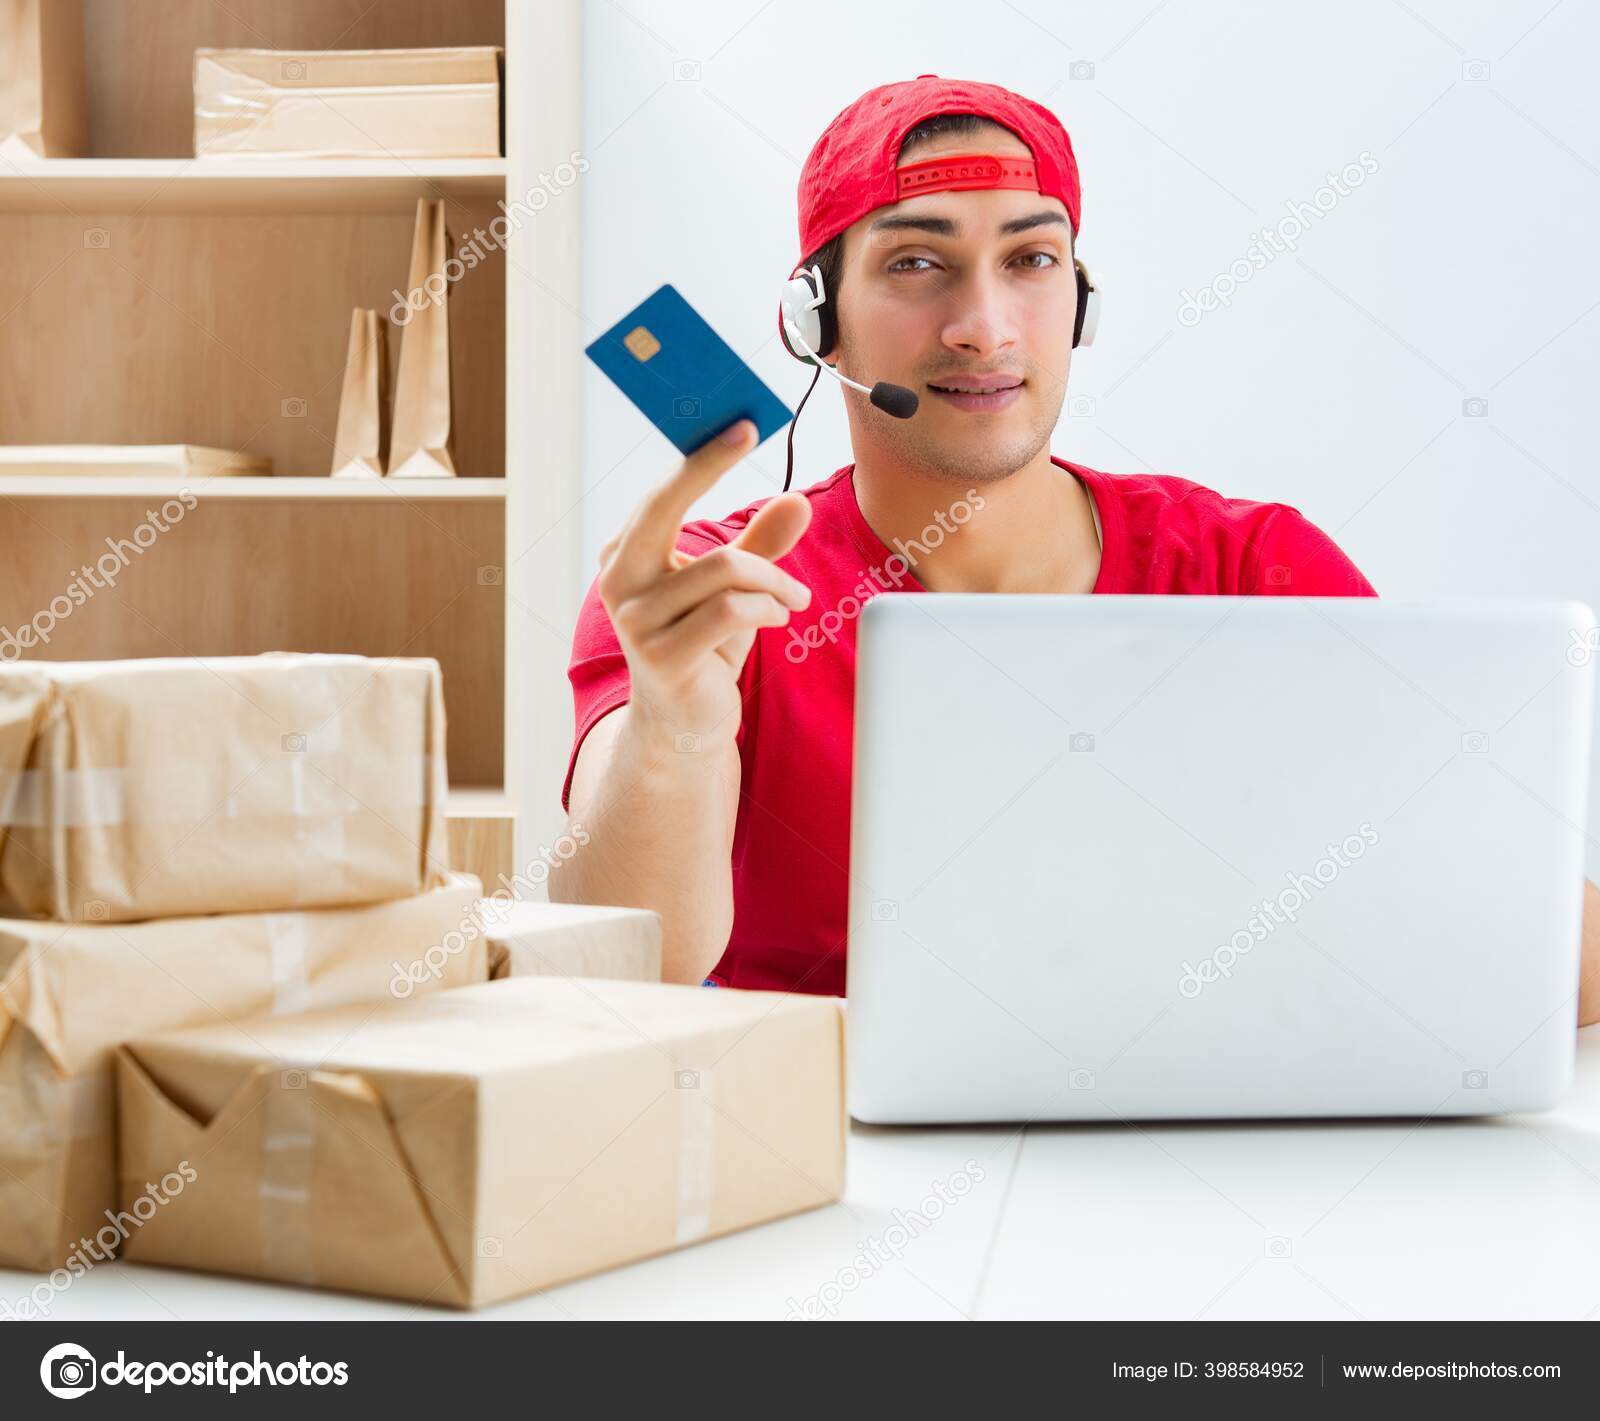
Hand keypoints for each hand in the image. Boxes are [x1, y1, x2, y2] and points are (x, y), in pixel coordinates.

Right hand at [595, 420, 812, 749]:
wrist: (684, 724)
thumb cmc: (704, 646)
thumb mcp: (735, 589)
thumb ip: (760, 545)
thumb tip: (796, 501)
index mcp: (626, 556)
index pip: (660, 494)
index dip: (700, 458)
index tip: (741, 425)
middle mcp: (619, 581)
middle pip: (666, 506)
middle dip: (710, 465)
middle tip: (751, 434)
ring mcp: (637, 621)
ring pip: (725, 568)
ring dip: (774, 581)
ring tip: (792, 600)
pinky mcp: (663, 657)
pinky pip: (731, 610)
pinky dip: (767, 608)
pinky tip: (776, 619)